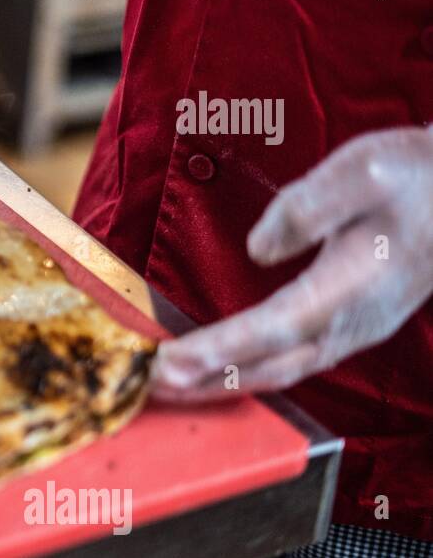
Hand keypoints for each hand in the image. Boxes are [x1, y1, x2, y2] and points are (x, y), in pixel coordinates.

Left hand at [152, 126, 432, 400]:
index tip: (170, 362)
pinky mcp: (351, 327)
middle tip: (151, 386)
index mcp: (352, 285)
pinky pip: (293, 362)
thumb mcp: (364, 170)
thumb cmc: (415, 175)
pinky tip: (220, 372)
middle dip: (208, 379)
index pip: (273, 328)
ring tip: (172, 387)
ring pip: (282, 370)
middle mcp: (353, 321)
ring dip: (225, 382)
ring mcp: (355, 331)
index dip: (220, 349)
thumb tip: (258, 249)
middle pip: (270, 365)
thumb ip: (308, 207)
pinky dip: (250, 372)